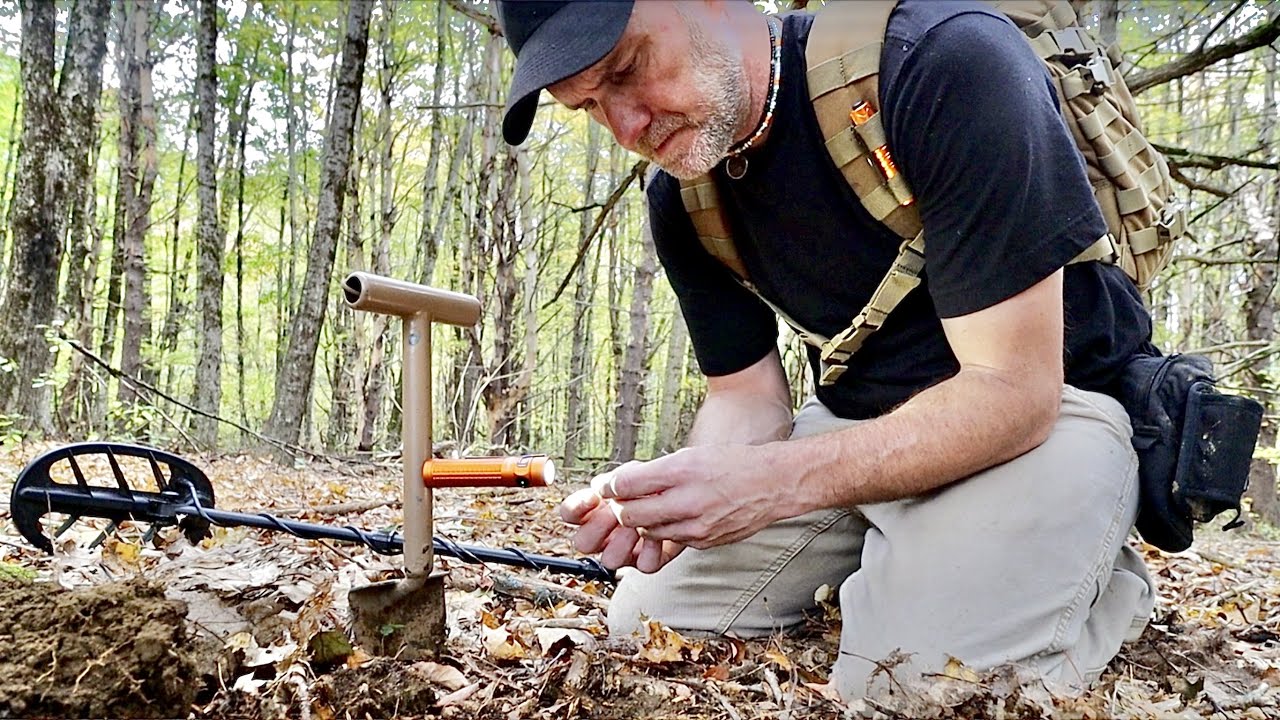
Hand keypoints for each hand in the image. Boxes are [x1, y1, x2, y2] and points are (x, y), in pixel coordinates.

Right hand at [559, 477, 684, 571]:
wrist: (687, 494)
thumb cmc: (656, 482)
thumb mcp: (635, 473)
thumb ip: (618, 479)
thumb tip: (601, 487)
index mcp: (594, 510)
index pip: (569, 513)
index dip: (577, 507)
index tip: (595, 497)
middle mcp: (604, 533)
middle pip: (583, 542)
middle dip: (599, 527)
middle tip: (616, 515)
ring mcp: (623, 550)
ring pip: (610, 559)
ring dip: (624, 541)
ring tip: (639, 525)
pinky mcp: (647, 560)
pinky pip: (643, 565)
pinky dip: (652, 550)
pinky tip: (661, 535)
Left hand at [593, 445, 790, 549]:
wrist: (772, 484)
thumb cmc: (732, 464)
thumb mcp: (691, 455)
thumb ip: (658, 472)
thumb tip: (625, 483)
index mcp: (682, 470)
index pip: (628, 484)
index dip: (609, 487)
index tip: (605, 487)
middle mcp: (688, 500)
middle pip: (631, 514)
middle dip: (620, 510)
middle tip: (619, 502)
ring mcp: (697, 525)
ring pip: (649, 531)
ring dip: (642, 522)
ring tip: (647, 509)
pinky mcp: (704, 542)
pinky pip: (672, 540)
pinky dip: (666, 531)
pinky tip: (673, 518)